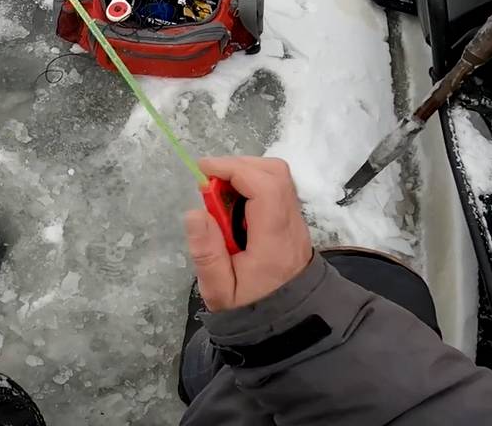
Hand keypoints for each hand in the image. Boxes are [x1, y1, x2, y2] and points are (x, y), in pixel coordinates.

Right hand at [185, 157, 312, 310]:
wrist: (288, 323)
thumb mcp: (220, 290)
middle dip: (238, 166)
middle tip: (209, 183)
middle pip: (276, 173)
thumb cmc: (251, 307)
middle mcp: (291, 225)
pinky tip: (234, 204)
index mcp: (274, 241)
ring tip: (219, 194)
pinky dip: (254, 185)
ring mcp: (296, 222)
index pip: (265, 187)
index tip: (202, 171)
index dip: (233, 169)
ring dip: (246, 174)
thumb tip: (194, 213)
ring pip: (279, 177)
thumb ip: (207, 253)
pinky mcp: (293, 223)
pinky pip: (278, 189)